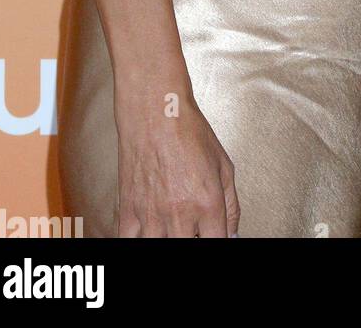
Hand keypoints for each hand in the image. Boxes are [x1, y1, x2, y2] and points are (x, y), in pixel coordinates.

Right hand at [114, 92, 240, 236]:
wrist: (156, 112)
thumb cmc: (188, 132)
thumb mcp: (224, 165)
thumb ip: (231, 205)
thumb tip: (232, 232)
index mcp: (207, 203)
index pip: (217, 243)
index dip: (218, 240)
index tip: (215, 234)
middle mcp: (180, 214)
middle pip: (188, 248)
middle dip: (193, 237)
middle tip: (194, 225)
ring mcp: (152, 215)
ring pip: (158, 246)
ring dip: (168, 237)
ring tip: (174, 224)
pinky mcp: (128, 211)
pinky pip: (129, 241)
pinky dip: (140, 238)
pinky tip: (150, 228)